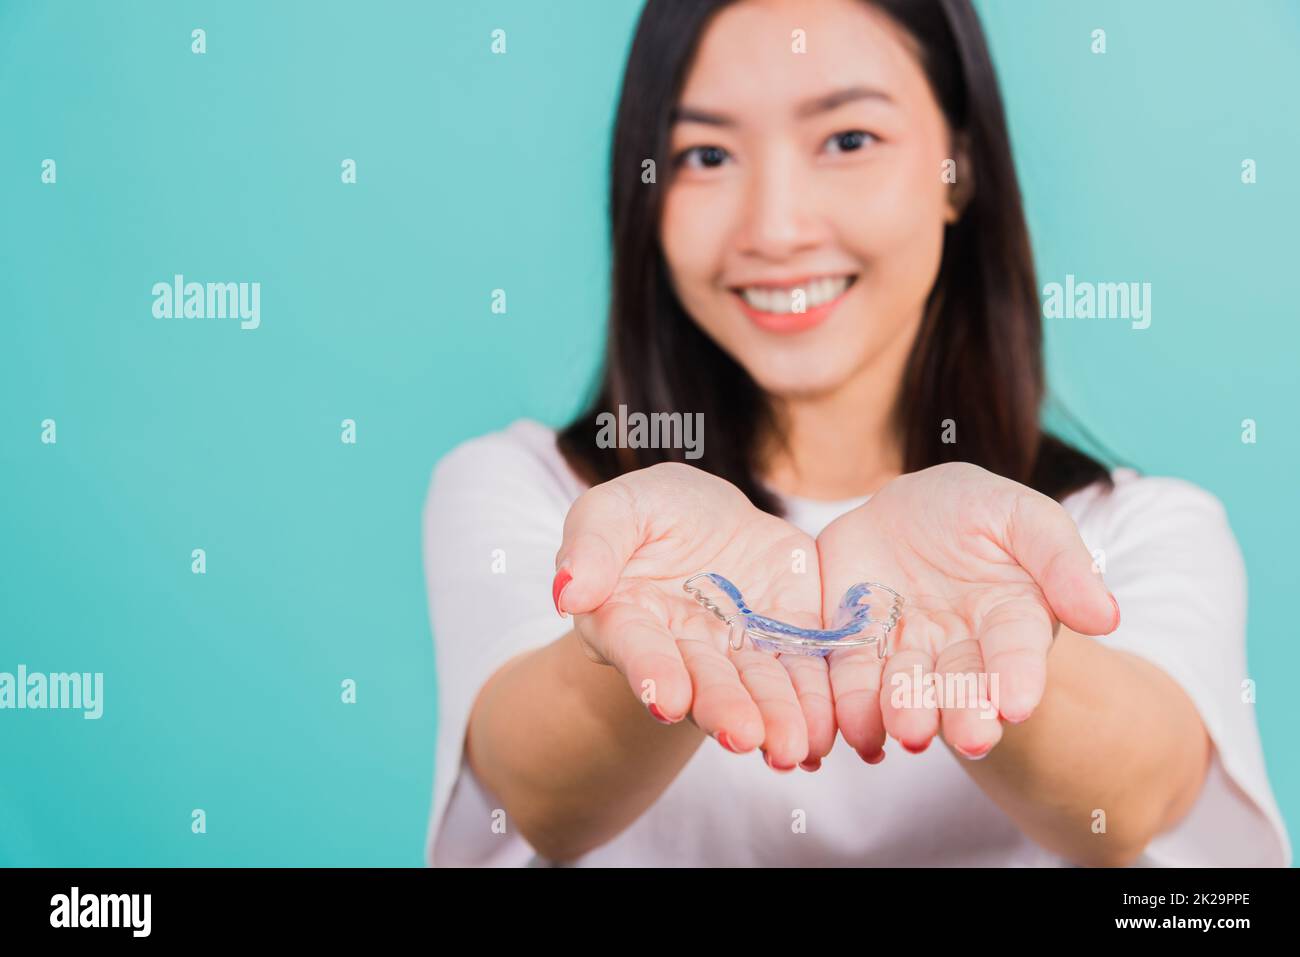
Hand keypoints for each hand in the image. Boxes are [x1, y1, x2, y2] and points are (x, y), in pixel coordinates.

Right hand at [554, 463, 830, 769]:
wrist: (711, 519)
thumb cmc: (650, 514)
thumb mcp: (617, 507)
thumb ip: (594, 542)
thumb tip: (570, 591)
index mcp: (628, 619)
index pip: (638, 648)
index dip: (652, 673)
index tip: (667, 701)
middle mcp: (683, 650)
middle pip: (704, 681)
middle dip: (724, 709)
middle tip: (744, 737)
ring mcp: (740, 650)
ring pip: (759, 687)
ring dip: (776, 718)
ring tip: (794, 746)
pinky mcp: (791, 638)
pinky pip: (809, 670)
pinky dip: (819, 701)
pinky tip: (828, 731)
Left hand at [816, 462, 1119, 760]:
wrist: (904, 511)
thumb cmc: (976, 511)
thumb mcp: (1022, 517)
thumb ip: (1062, 561)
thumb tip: (1106, 617)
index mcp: (1011, 618)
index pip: (1017, 651)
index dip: (1017, 677)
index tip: (1016, 705)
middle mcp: (961, 647)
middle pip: (964, 683)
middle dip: (966, 712)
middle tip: (970, 741)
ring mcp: (908, 651)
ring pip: (907, 688)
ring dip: (907, 714)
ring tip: (909, 732)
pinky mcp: (858, 648)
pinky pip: (853, 679)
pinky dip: (853, 708)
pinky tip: (855, 730)